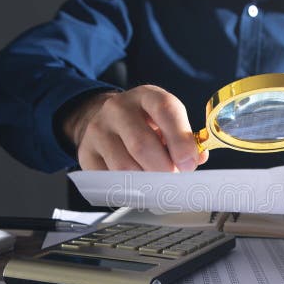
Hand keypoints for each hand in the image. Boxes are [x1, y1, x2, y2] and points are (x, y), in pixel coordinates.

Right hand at [63, 86, 207, 170]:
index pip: (165, 110)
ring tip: (154, 179)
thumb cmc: (144, 123)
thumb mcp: (167, 121)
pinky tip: (134, 181)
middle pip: (141, 144)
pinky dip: (125, 187)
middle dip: (163, 168)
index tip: (188, 163)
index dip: (180, 139)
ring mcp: (99, 129)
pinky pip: (108, 179)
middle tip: (172, 176)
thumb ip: (185, 139)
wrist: (104, 120)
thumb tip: (197, 158)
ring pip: (124, 166)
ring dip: (145, 181)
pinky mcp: (86, 152)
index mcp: (147, 96)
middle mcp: (119, 108)